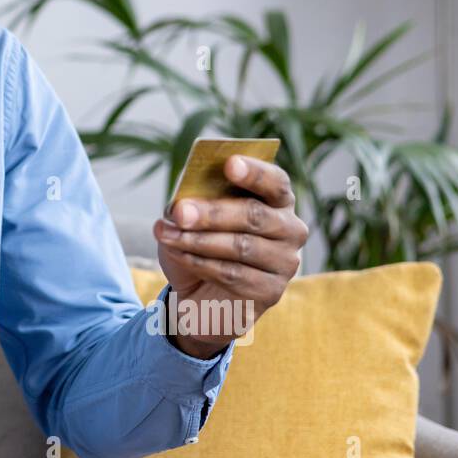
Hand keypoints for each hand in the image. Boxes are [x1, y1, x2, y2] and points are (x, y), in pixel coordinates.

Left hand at [151, 155, 306, 357]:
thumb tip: (181, 205)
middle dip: (213, 212)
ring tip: (167, 234)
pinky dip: (200, 262)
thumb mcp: (192, 218)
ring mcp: (285, 262)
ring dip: (198, 240)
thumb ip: (193, 203)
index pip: (275, 181)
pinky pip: (233, 274)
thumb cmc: (201, 244)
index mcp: (276, 200)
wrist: (199, 293)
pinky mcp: (271, 292)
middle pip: (254, 214)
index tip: (229, 164)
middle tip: (180, 212)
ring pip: (241, 246)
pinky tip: (178, 254)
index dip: (254, 172)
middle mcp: (290, 229)